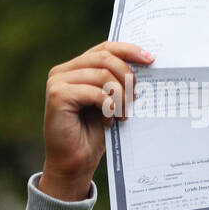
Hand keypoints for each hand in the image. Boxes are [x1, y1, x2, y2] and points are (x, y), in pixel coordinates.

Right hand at [39, 41, 153, 200]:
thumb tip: (145, 65)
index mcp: (76, 68)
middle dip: (127, 77)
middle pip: (106, 58)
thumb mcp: (110, 103)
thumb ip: (117, 83)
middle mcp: (63, 71)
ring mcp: (58, 82)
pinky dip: (109, 105)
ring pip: (103, 75)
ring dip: (120, 96)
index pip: (105, 48)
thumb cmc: (94, 133)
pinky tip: (110, 119)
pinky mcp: (57, 95)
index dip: (129, 51)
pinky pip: (95, 92)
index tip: (151, 60)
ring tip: (122, 114)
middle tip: (135, 98)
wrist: (75, 161)